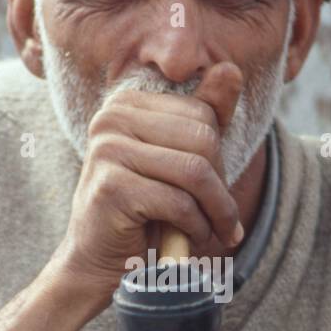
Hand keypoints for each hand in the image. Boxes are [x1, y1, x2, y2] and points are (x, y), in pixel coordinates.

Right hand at [50, 62, 245, 317]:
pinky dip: (195, 227)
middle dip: (220, 186)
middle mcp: (112, 117)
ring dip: (215, 211)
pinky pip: (178, 202)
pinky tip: (190, 239)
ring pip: (194, 172)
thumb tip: (230, 69)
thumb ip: (205, 114)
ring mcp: (107, 150)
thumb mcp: (178, 158)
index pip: (202, 114)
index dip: (218, 158)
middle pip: (202, 139)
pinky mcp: (110, 188)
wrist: (100, 260)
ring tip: (213, 231)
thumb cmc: (145, 210)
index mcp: (128, 102)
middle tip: (220, 217)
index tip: (215, 191)